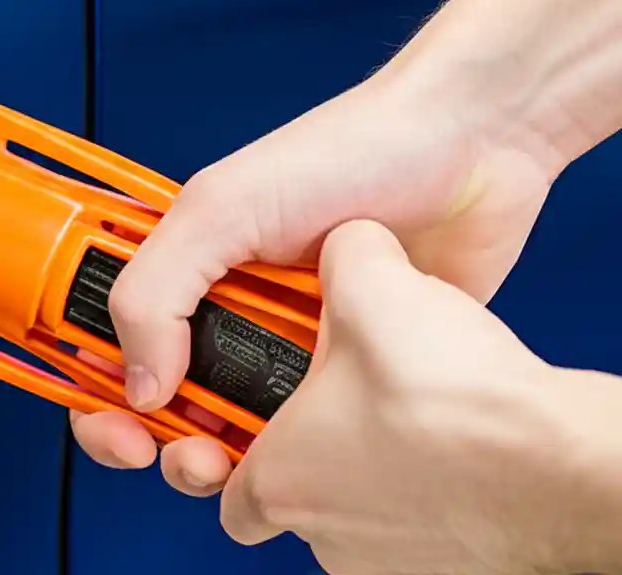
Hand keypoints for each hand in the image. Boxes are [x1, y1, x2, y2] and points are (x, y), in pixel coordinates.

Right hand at [71, 66, 558, 488]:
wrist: (468, 150)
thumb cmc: (348, 151)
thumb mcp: (222, 209)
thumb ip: (156, 292)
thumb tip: (135, 386)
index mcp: (183, 265)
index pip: (107, 334)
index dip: (91, 381)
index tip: (99, 413)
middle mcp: (226, 308)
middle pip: (161, 396)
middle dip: (150, 435)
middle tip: (166, 448)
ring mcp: (285, 344)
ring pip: (228, 427)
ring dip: (216, 456)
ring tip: (228, 458)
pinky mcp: (344, 373)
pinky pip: (304, 435)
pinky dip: (291, 456)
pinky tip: (299, 448)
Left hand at [218, 220, 577, 573]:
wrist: (562, 461)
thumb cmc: (451, 397)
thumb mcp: (370, 284)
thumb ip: (336, 252)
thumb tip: (346, 238)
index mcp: (279, 481)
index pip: (219, 482)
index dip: (222, 442)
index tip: (237, 408)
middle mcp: (324, 533)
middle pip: (287, 489)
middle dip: (302, 439)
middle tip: (327, 392)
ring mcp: (387, 555)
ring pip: (351, 502)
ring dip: (363, 454)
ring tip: (395, 398)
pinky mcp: (447, 557)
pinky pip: (413, 514)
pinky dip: (420, 475)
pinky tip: (442, 423)